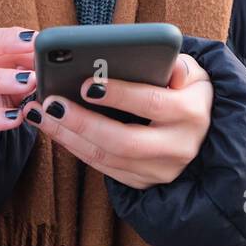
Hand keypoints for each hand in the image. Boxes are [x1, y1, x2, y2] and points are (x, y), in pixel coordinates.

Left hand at [22, 54, 212, 188]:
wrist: (204, 132)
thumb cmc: (188, 91)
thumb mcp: (194, 71)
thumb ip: (179, 63)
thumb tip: (162, 63)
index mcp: (191, 113)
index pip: (153, 104)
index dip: (120, 95)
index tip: (86, 84)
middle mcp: (178, 147)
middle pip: (124, 141)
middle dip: (83, 122)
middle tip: (51, 102)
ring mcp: (160, 170)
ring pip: (108, 158)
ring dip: (69, 137)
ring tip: (42, 113)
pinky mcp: (142, 181)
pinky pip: (103, 168)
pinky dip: (76, 149)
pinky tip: (55, 128)